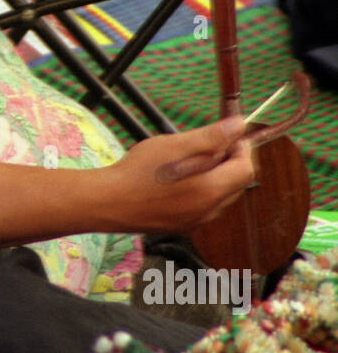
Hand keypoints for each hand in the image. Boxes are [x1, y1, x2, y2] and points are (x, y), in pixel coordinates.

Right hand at [104, 116, 253, 233]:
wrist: (108, 203)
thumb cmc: (139, 172)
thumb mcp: (175, 145)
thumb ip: (212, 137)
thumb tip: (240, 125)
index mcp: (211, 190)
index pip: (245, 169)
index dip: (242, 148)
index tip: (229, 134)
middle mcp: (208, 211)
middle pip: (236, 184)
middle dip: (230, 162)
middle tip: (208, 144)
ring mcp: (195, 222)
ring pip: (220, 196)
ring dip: (216, 176)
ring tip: (189, 160)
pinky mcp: (181, 227)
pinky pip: (204, 207)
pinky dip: (202, 190)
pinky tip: (178, 179)